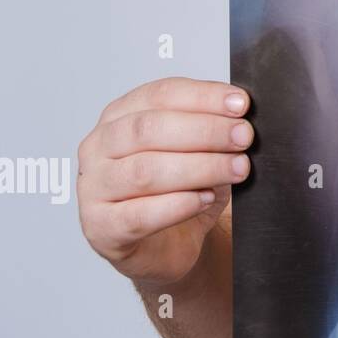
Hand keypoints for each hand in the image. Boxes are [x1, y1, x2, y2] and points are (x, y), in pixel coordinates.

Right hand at [77, 77, 252, 285]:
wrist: (167, 243)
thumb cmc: (180, 188)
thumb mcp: (195, 148)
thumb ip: (209, 124)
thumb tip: (241, 112)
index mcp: (119, 116)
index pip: (159, 94)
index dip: (203, 97)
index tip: (241, 105)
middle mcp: (98, 148)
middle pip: (149, 129)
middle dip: (206, 131)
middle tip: (244, 137)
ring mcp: (93, 189)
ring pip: (145, 171)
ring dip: (200, 168)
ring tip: (237, 169)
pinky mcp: (102, 229)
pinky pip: (139, 215)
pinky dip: (178, 205)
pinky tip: (205, 199)